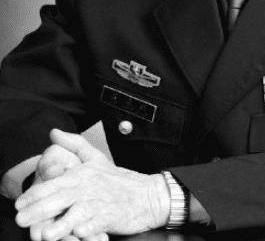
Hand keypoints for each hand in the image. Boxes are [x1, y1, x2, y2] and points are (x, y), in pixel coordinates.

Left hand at [15, 129, 169, 239]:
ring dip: (62, 223)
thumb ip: (74, 144)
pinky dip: (89, 229)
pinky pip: (98, 223)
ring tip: (47, 233)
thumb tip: (54, 132)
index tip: (19, 203)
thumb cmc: (118, 180)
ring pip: (77, 213)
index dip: (35, 194)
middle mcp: (89, 188)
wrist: (147, 194)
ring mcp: (100, 203)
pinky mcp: (112, 216)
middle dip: (39, 210)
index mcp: (82, 174)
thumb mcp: (96, 157)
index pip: (54, 183)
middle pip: (61, 198)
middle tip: (21, 219)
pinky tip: (80, 232)